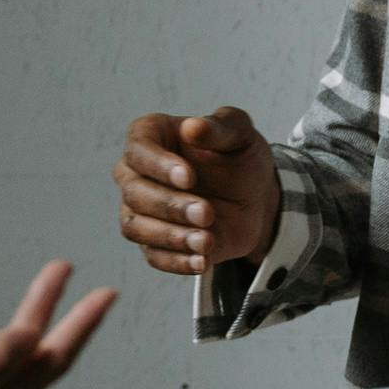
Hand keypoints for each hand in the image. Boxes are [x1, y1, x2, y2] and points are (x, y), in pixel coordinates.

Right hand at [113, 107, 277, 274]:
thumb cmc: (238, 156)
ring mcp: (141, 210)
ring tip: (207, 240)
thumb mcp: (240, 135)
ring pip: (136, 227)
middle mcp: (136, 173)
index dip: (159, 165)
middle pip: (135, 192)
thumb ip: (220, 127)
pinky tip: (202, 260)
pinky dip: (177, 261)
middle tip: (207, 212)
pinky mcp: (154, 243)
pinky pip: (154, 256)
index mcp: (150, 136)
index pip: (139, 150)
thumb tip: (193, 127)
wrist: (254, 196)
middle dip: (171, 205)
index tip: (189, 177)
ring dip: (171, 237)